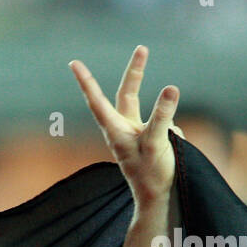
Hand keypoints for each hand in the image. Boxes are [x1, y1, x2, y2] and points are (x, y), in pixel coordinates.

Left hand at [70, 46, 181, 208]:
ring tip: (164, 152)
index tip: (73, 63)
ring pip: (154, 111)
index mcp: (115, 130)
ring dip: (165, 119)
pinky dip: (173, 135)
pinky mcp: (151, 137)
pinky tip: (171, 154)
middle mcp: (122, 128)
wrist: (159, 197)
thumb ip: (162, 115)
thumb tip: (171, 87)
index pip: (97, 100)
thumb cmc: (152, 173)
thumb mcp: (158, 142)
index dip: (86, 81)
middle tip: (142, 48)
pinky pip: (167, 126)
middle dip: (136, 72)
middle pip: (127, 93)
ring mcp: (137, 133)